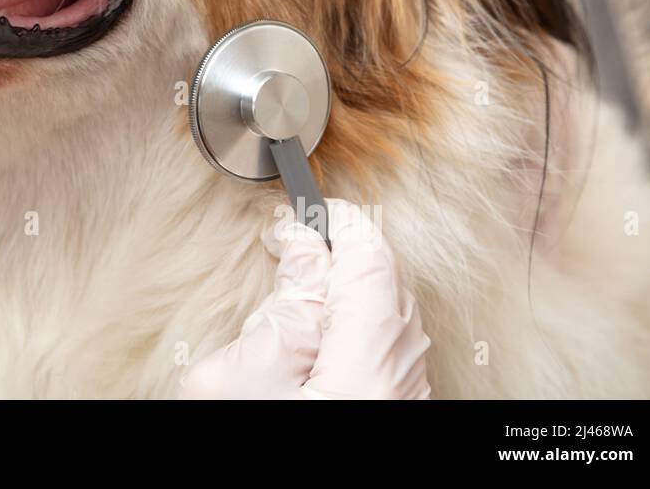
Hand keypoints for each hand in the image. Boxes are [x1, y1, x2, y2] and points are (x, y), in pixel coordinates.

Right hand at [180, 199, 430, 398]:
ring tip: (296, 297)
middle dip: (339, 253)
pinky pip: (388, 345)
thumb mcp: (243, 379)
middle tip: (288, 250)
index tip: (301, 213)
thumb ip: (281, 306)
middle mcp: (404, 373)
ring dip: (347, 290)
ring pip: (391, 311)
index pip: (370, 252)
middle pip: (386, 278)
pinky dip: (355, 326)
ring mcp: (407, 391)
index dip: (336, 220)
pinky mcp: (398, 405)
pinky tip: (316, 342)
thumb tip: (303, 246)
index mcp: (369, 358)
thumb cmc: (261, 437)